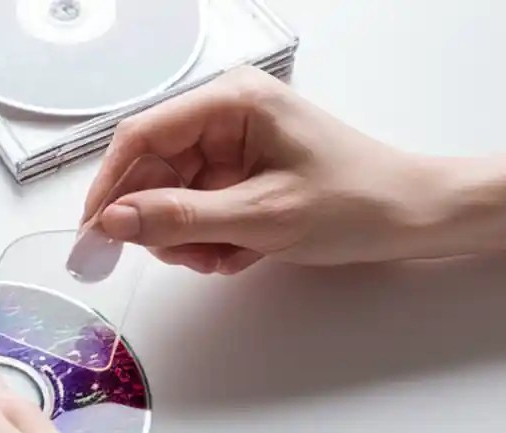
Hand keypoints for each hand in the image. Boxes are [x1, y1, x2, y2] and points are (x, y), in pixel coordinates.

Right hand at [81, 65, 446, 274]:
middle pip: (151, 171)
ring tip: (224, 257)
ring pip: (168, 198)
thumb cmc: (353, 202)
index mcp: (230, 102)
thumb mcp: (261, 217)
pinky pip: (193, 210)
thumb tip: (112, 222)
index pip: (141, 137)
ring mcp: (229, 146)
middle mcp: (223, 116)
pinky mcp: (237, 174)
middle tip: (182, 258)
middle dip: (160, 222)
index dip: (110, 187)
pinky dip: (206, 239)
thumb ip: (181, 219)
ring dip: (187, 238)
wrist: (412, 217)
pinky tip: (238, 253)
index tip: (92, 235)